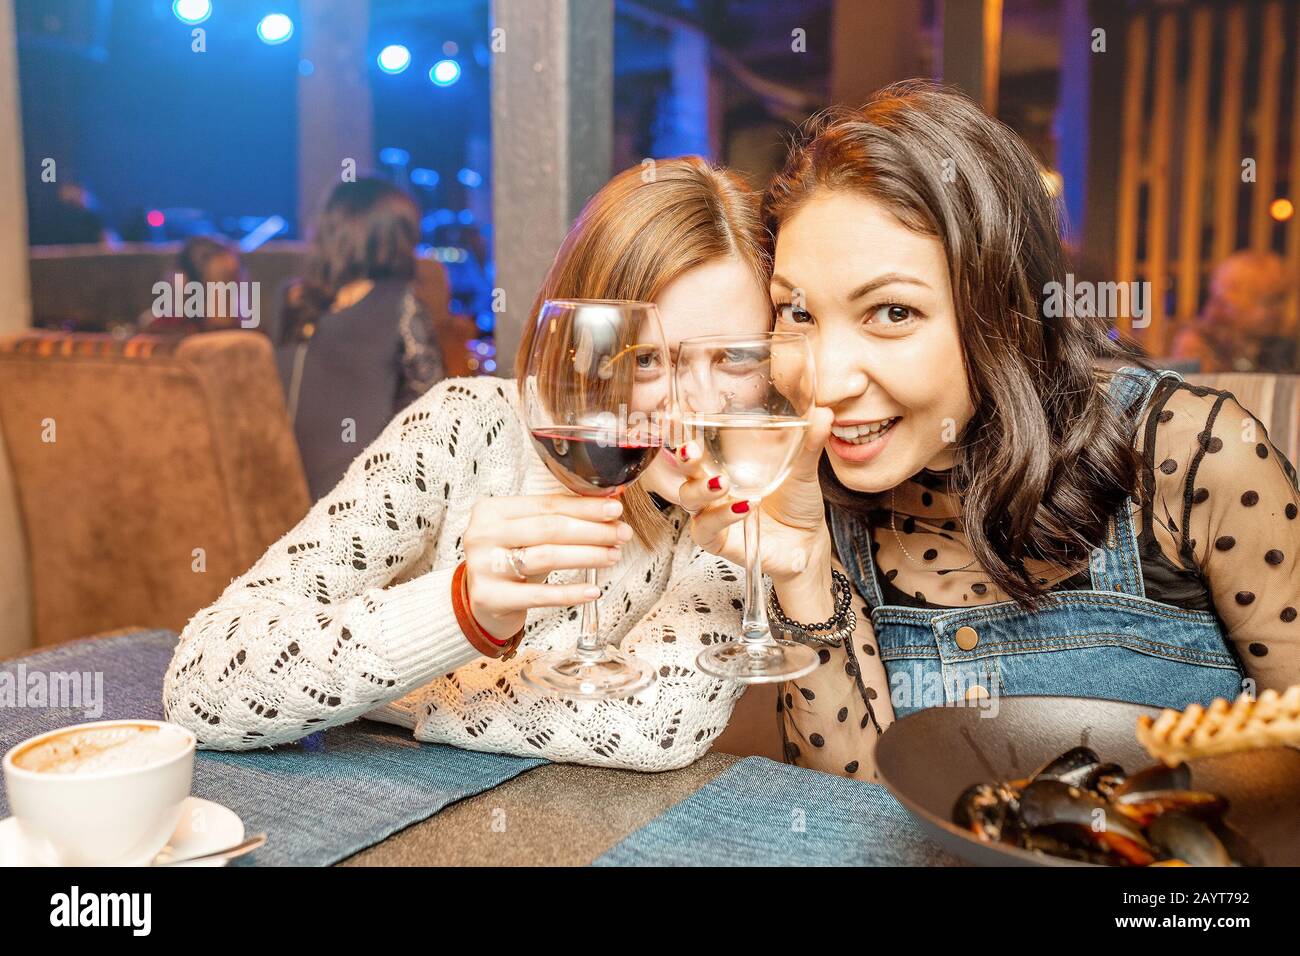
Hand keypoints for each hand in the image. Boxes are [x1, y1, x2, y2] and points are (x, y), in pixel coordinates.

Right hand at [461, 494, 633, 640]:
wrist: (481, 601)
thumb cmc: (510, 559)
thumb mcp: (525, 533)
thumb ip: (556, 518)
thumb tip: (608, 509)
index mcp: (491, 510)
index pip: (547, 504)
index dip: (585, 507)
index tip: (615, 509)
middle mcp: (482, 535)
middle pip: (549, 529)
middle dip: (592, 530)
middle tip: (621, 534)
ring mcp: (484, 567)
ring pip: (546, 557)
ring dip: (587, 556)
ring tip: (613, 555)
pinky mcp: (490, 597)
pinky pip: (539, 595)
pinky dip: (570, 593)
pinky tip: (593, 590)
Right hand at [676, 406, 834, 588]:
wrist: (807, 542)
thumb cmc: (796, 502)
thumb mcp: (803, 470)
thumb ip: (808, 443)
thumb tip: (823, 413)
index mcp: (724, 465)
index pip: (697, 446)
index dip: (682, 432)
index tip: (679, 417)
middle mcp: (712, 488)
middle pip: (685, 470)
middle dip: (684, 458)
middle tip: (691, 449)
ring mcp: (712, 514)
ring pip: (689, 499)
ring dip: (701, 489)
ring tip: (722, 483)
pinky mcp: (718, 540)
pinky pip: (708, 528)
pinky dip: (723, 516)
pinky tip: (744, 506)